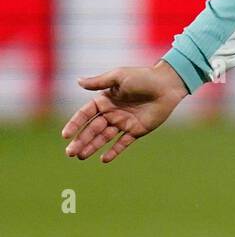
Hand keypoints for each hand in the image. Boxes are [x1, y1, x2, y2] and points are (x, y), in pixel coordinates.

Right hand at [61, 61, 188, 162]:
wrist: (166, 85)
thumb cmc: (142, 77)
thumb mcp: (118, 76)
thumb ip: (99, 82)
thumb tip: (78, 81)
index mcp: (104, 100)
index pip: (85, 114)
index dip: (74, 124)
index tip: (65, 135)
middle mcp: (111, 113)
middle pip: (92, 129)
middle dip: (81, 140)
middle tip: (70, 153)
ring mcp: (123, 123)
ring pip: (104, 138)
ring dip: (92, 147)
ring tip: (81, 157)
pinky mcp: (136, 130)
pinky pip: (123, 143)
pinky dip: (114, 151)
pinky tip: (104, 159)